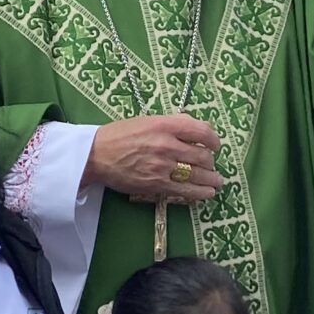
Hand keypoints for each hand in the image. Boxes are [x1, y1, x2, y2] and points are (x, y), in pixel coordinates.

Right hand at [86, 116, 223, 203]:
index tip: (215, 145)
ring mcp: (163, 167)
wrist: (96, 155)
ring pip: (198, 174)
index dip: (213, 139)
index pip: (201, 131)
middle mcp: (167, 145)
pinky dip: (201, 193)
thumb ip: (172, 122)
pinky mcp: (158, 185)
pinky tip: (208, 193)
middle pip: (202, 155)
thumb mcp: (147, 120)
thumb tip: (195, 126)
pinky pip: (186, 191)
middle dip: (211, 161)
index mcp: (165, 125)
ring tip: (216, 181)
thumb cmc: (120, 135)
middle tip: (211, 165)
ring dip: (212, 179)